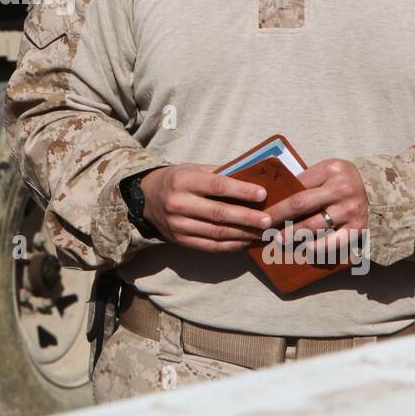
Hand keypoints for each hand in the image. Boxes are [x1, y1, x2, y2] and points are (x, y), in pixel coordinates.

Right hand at [140, 163, 269, 252]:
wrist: (146, 198)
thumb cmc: (178, 180)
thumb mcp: (194, 169)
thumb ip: (220, 174)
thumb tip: (253, 178)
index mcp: (183, 180)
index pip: (217, 186)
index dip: (241, 191)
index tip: (262, 194)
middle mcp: (178, 203)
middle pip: (218, 213)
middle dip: (247, 218)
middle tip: (268, 220)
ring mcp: (178, 225)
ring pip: (216, 232)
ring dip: (243, 234)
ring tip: (262, 232)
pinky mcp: (180, 240)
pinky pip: (210, 246)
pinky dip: (231, 245)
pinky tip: (246, 241)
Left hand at [263, 159, 368, 255]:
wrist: (379, 189)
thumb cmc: (343, 180)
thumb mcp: (327, 171)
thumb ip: (306, 180)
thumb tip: (275, 197)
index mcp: (331, 169)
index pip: (296, 186)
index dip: (277, 200)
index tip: (261, 211)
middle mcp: (342, 188)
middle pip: (300, 205)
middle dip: (278, 217)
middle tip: (262, 226)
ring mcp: (351, 209)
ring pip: (314, 225)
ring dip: (293, 234)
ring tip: (279, 239)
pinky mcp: (358, 227)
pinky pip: (334, 241)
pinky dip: (318, 247)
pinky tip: (305, 249)